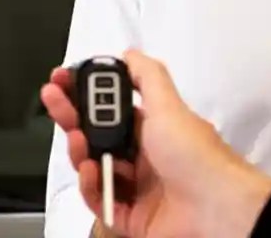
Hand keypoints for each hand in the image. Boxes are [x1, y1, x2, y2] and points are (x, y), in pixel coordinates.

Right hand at [40, 49, 270, 237]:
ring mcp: (136, 188)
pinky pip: (99, 200)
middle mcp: (143, 157)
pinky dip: (90, 185)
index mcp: (153, 129)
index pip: (109, 107)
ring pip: (92, 167)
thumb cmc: (200, 158)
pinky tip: (90, 171)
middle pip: (96, 135)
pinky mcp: (131, 217)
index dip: (86, 94)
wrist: (216, 209)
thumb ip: (147, 76)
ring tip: (77, 140)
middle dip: (72, 116)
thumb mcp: (170, 105)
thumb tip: (129, 53)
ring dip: (80, 150)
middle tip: (54, 99)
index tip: (64, 81)